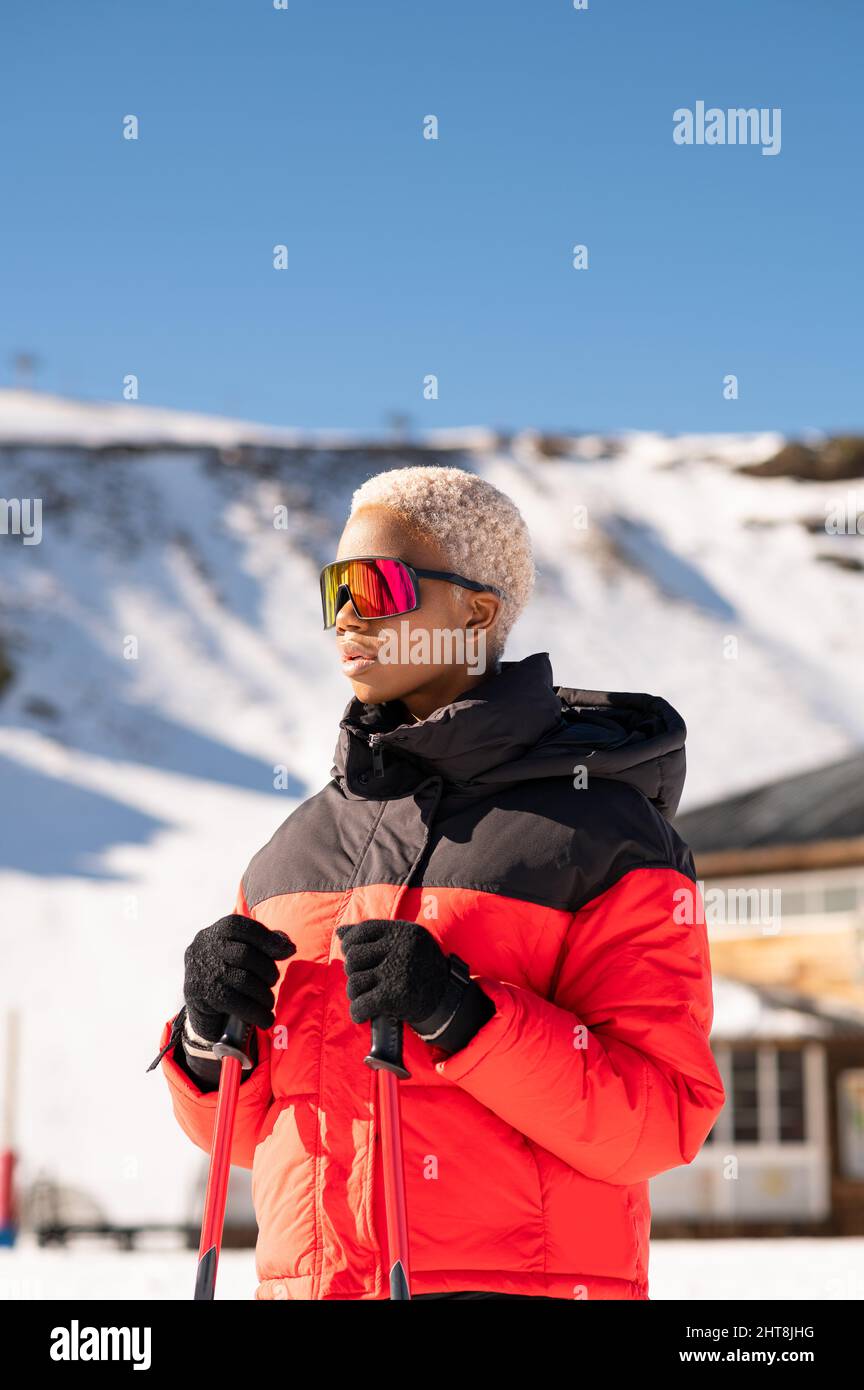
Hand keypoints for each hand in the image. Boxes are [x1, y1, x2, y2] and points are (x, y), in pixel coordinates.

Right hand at [183, 914, 295, 1041]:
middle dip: (267, 971)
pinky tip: (266, 1019)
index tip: (288, 951)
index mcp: (219, 931)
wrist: (201, 1006)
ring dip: (263, 995)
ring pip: (242, 980)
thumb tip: (288, 947)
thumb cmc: (229, 973)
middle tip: (273, 982)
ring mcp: (201, 970)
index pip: (245, 927)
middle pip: (245, 954)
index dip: (269, 939)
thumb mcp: (244, 951)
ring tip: (268, 1002)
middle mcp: (205, 946)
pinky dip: (255, 1012)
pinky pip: (234, 1002)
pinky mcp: (200, 995)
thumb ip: (266, 944)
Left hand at [336, 919, 449, 1026]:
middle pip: (354, 956)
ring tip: (365, 997)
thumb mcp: (405, 943)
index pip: (363, 930)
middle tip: (364, 979)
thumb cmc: (421, 968)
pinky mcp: (395, 995)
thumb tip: (340, 932)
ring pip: (354, 981)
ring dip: (355, 993)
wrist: (448, 998)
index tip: (351, 953)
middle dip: (353, 970)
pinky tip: (362, 1014)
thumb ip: (374, 936)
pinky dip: (357, 1012)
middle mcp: (400, 948)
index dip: (350, 942)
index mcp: (403, 931)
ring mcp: (397, 972)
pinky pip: (361, 1004)